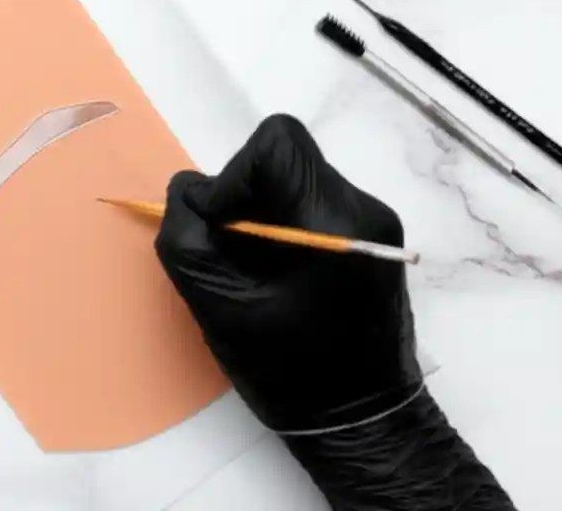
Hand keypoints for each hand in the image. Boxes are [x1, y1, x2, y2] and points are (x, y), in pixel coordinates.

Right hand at [155, 114, 422, 432]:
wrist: (360, 420)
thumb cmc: (287, 370)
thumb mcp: (216, 304)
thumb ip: (187, 236)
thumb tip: (189, 191)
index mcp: (331, 221)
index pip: (277, 141)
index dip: (232, 173)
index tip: (222, 224)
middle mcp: (363, 208)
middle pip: (285, 159)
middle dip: (243, 194)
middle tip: (230, 250)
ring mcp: (374, 222)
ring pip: (296, 181)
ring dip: (261, 210)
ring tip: (254, 269)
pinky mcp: (372, 239)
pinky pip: (313, 206)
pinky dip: (284, 226)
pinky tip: (280, 276)